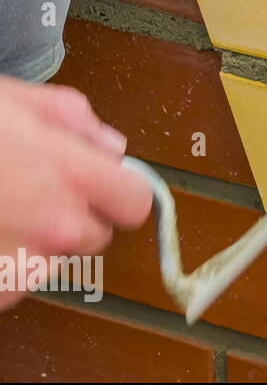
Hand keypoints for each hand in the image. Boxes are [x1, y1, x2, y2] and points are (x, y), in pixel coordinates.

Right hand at [0, 77, 151, 310]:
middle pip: (94, 236)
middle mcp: (53, 227)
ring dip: (31, 242)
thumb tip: (109, 145)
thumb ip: (73, 121)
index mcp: (70, 176)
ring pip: (50, 262)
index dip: (119, 192)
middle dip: (72, 215)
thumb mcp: (14, 99)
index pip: (135, 203)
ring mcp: (20, 266)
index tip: (100, 184)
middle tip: (27, 191)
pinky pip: (12, 284)